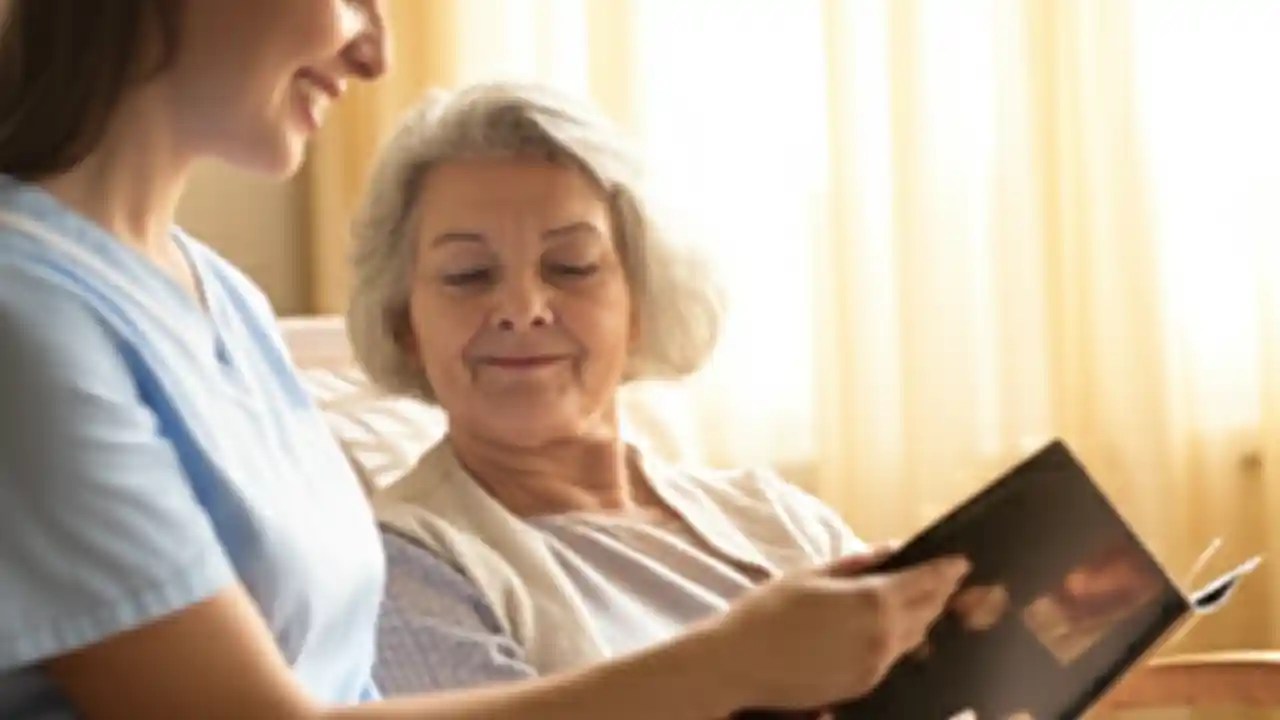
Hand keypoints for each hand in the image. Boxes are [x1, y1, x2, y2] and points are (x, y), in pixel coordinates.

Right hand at [710, 549, 970, 711]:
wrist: (740, 663)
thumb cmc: (768, 611)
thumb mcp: (812, 574)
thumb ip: (857, 563)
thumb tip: (891, 550)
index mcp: (871, 601)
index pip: (924, 582)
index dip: (946, 570)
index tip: (960, 561)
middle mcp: (882, 636)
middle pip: (927, 611)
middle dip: (940, 593)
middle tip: (947, 579)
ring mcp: (875, 665)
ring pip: (913, 637)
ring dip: (923, 617)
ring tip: (924, 601)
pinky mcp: (863, 685)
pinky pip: (892, 657)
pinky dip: (899, 638)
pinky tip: (891, 628)